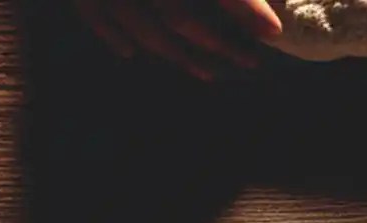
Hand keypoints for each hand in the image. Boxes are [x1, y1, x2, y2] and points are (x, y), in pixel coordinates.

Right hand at [74, 0, 281, 80]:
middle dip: (219, 43)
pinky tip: (131, 53)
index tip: (273, 33)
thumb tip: (267, 0)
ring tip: (209, 71)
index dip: (246, 8)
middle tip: (252, 62)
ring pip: (143, 28)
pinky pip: (93, 16)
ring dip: (178, 53)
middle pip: (180, 15)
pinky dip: (112, 36)